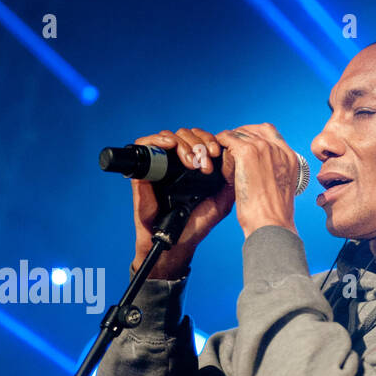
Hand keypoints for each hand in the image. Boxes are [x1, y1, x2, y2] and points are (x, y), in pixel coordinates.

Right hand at [129, 128, 235, 278]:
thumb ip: (229, 179)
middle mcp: (175, 162)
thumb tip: (231, 154)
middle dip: (198, 143)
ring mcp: (159, 165)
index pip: (200, 138)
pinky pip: (145, 145)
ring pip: (168, 136)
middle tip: (205, 163)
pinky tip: (170, 146)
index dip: (208, 140)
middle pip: (185, 134)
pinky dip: (157, 140)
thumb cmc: (196, 223)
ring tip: (191, 161)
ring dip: (182, 143)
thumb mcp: (221, 201)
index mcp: (193, 165)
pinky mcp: (143, 171)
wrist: (176, 241)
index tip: (216, 153)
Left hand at [214, 123, 300, 237]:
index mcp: (289, 157)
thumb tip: (257, 173)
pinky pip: (227, 140)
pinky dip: (219, 146)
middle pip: (254, 130)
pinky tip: (214, 157)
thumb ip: (272, 175)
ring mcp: (264, 148)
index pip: (270, 133)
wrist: (272, 224)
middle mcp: (279, 148)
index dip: (253, 136)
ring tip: (218, 155)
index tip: (241, 145)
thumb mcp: (279, 190)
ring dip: (227, 143)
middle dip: (238, 136)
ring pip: (239, 134)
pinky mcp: (247, 153)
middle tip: (225, 147)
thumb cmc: (272, 216)